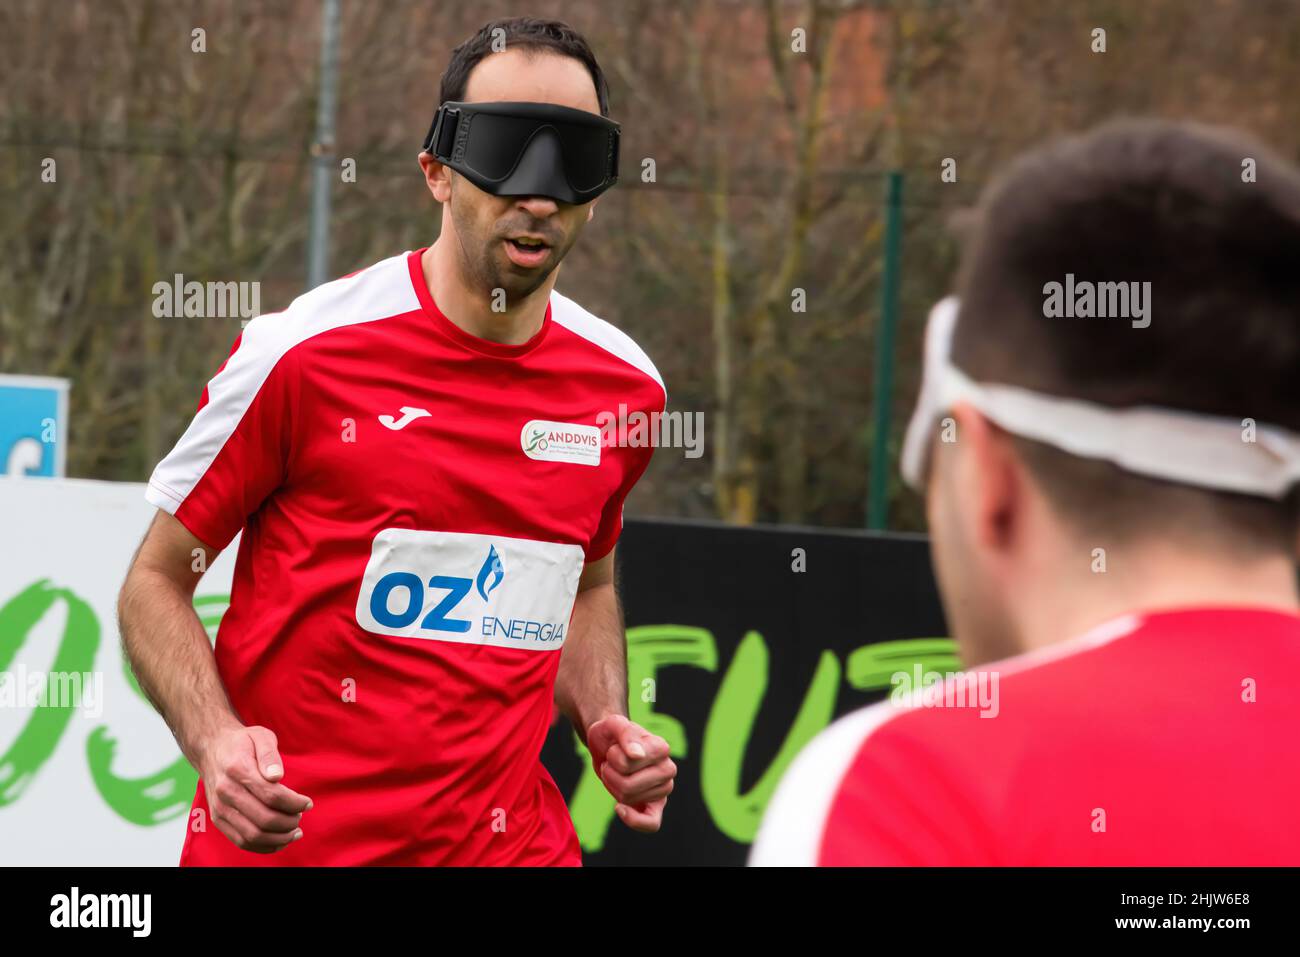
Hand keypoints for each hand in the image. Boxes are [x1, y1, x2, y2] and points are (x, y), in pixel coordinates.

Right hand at [197, 724, 312, 852]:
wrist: (211, 750)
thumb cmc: (242, 743)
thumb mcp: (260, 736)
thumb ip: (270, 754)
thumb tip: (277, 776)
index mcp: (237, 770)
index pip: (271, 795)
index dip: (294, 803)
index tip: (307, 803)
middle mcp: (225, 792)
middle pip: (263, 818)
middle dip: (289, 822)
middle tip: (300, 816)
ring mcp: (220, 808)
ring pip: (253, 835)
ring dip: (279, 838)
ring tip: (295, 831)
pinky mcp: (218, 819)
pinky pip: (241, 841)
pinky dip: (264, 846)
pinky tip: (280, 840)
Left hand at [586, 714, 675, 832]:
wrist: (609, 744)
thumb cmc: (613, 734)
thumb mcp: (614, 724)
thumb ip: (626, 735)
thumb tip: (638, 755)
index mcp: (662, 748)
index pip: (627, 765)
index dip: (614, 758)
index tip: (616, 747)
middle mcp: (668, 769)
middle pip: (627, 787)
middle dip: (611, 774)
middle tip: (613, 762)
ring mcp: (664, 788)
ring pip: (628, 800)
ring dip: (613, 786)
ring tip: (616, 772)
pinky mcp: (657, 805)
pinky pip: (651, 823)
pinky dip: (635, 821)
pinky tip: (619, 808)